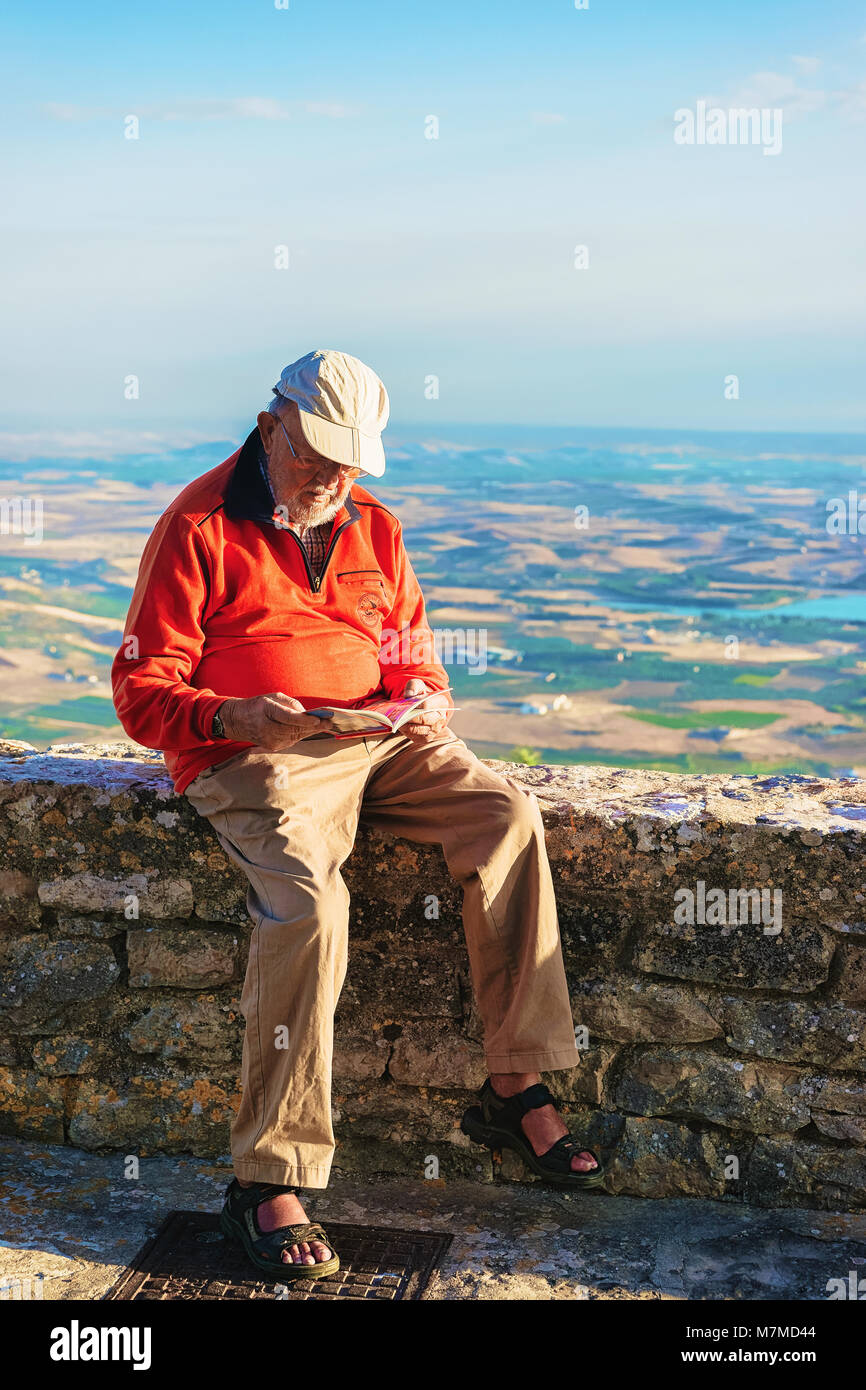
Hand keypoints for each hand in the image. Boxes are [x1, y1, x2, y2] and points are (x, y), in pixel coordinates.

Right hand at [218, 693, 332, 749]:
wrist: (236, 721)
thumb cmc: (257, 706)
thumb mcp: (272, 697)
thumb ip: (290, 704)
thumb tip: (306, 713)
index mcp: (265, 710)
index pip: (288, 717)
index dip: (305, 719)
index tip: (320, 718)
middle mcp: (266, 727)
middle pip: (294, 729)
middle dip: (314, 726)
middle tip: (330, 723)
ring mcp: (268, 740)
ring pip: (295, 736)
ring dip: (311, 731)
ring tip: (325, 726)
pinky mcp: (272, 747)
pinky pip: (291, 741)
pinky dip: (302, 735)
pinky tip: (312, 730)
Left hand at [399, 679, 451, 740]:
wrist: (423, 707)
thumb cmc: (420, 695)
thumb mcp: (417, 685)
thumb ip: (413, 686)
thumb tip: (409, 695)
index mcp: (441, 703)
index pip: (427, 705)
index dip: (415, 705)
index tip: (405, 702)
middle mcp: (441, 718)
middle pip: (422, 719)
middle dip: (408, 717)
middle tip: (398, 714)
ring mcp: (435, 730)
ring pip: (417, 730)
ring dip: (405, 725)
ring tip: (397, 720)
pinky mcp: (427, 738)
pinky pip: (415, 737)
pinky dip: (406, 732)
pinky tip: (401, 726)